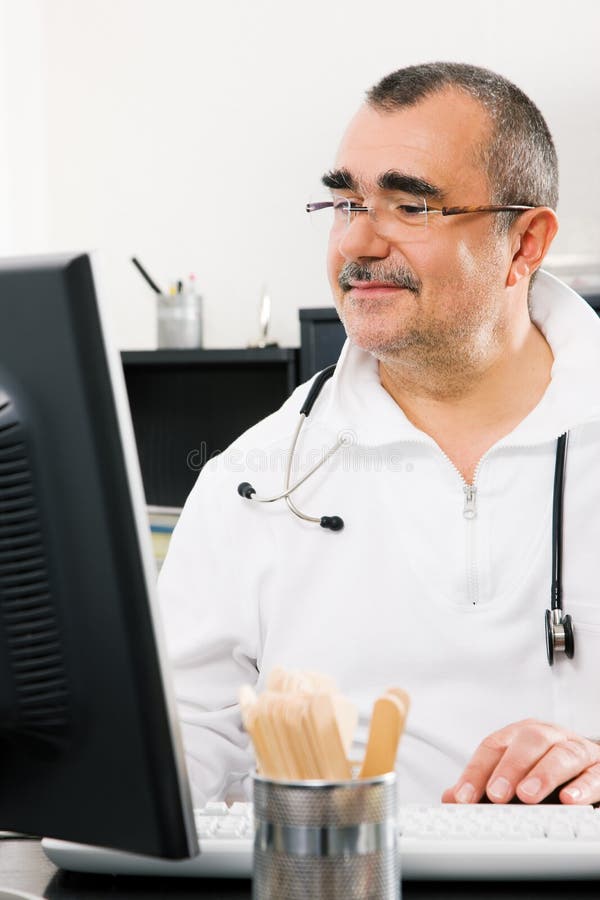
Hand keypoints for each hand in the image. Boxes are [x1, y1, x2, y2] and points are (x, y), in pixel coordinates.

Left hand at [442, 719, 599, 804]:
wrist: (587, 766)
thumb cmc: (544, 770)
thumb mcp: (513, 776)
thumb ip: (483, 786)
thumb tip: (451, 798)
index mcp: (520, 736)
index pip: (493, 746)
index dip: (476, 771)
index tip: (464, 797)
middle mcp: (548, 737)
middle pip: (528, 742)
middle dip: (510, 767)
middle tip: (497, 794)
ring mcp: (576, 750)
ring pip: (562, 754)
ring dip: (544, 775)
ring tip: (528, 796)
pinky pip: (595, 774)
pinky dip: (583, 787)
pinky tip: (571, 800)